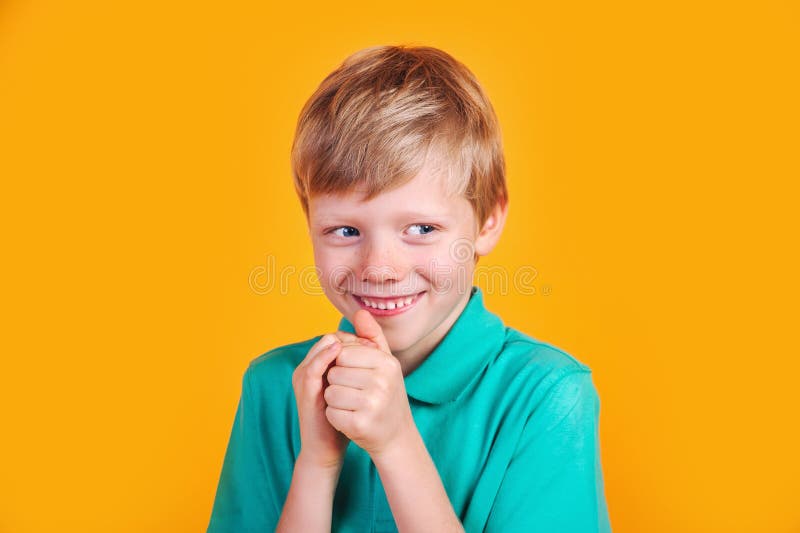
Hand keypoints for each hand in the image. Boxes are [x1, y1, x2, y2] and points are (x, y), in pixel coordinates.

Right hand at [292, 330, 370, 468]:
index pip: (340, 336)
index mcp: (321, 364)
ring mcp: (305, 375)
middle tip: (373, 349)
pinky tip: (343, 358)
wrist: (327, 448)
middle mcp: (311, 366)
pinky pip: (315, 366)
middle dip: (353, 341)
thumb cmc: (345, 417)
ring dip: (345, 347)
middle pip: (332, 337)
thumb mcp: (355, 389)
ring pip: (323, 346)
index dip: (358, 338)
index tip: (376, 348)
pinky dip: (328, 358)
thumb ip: (363, 369)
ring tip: (366, 355)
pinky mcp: (305, 388)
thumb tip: (375, 346)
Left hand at [323, 310, 415, 457]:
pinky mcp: (360, 426)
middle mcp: (382, 382)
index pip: (343, 352)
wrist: (396, 436)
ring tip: (353, 406)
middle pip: (334, 372)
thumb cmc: (387, 395)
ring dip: (335, 400)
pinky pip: (331, 413)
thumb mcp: (385, 364)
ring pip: (330, 392)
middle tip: (355, 393)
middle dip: (338, 382)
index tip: (355, 374)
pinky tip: (351, 420)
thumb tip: (360, 312)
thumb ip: (372, 337)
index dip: (342, 364)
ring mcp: (372, 405)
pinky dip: (335, 417)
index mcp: (387, 363)